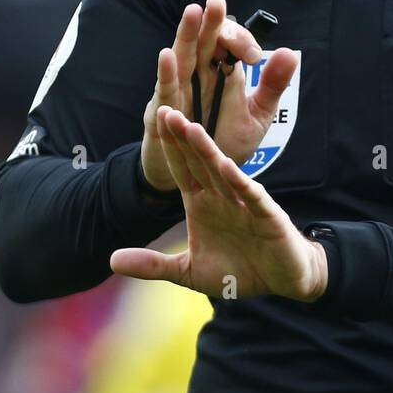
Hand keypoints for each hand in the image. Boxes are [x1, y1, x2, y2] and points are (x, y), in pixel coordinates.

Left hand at [113, 105, 328, 302]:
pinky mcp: (268, 216)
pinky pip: (252, 196)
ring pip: (224, 173)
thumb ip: (153, 264)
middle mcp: (222, 198)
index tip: (156, 118)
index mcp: (202, 204)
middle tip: (167, 111)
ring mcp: (245, 204)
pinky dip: (241, 183)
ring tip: (192, 129)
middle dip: (183, 139)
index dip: (169, 146)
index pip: (182, 169)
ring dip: (209, 152)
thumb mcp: (188, 271)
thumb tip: (112, 260)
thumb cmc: (237, 271)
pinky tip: (228, 167)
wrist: (281, 281)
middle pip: (200, 163)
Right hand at [140, 0, 299, 194]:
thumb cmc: (226, 143)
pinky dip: (166, 73)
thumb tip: (290, 52)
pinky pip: (166, 91)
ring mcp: (181, 91)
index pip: (231, 45)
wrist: (203, 178)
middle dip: (211, 22)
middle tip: (216, 1)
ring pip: (183, 58)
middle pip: (205, 42)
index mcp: (224, 73)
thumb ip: (272, 86)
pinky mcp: (164, 112)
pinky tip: (167, 54)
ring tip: (192, 11)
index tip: (252, 56)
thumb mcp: (257, 116)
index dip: (241, 42)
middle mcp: (201, 76)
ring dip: (186, 35)